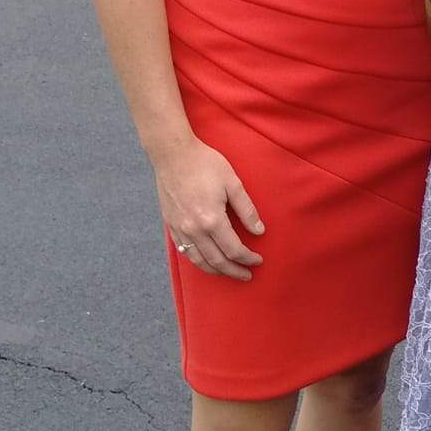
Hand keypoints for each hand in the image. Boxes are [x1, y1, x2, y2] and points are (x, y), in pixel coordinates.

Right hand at [154, 138, 264, 280]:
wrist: (172, 154)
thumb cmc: (204, 164)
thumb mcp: (232, 183)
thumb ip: (247, 210)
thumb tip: (259, 231)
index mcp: (212, 220)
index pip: (234, 249)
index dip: (248, 258)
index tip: (258, 260)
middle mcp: (194, 229)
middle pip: (217, 261)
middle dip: (234, 271)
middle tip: (247, 275)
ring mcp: (180, 229)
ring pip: (199, 260)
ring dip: (216, 271)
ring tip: (228, 273)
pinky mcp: (171, 225)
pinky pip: (184, 251)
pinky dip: (197, 261)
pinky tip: (206, 261)